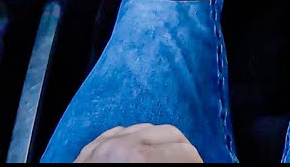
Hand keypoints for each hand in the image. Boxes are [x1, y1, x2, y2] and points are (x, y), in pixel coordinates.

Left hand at [75, 124, 202, 162]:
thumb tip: (190, 165)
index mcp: (140, 160)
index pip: (186, 153)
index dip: (197, 163)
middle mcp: (123, 145)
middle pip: (172, 134)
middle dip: (185, 151)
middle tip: (189, 165)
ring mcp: (105, 143)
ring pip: (148, 127)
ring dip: (161, 143)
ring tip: (166, 160)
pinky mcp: (91, 147)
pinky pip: (121, 131)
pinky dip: (135, 139)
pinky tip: (139, 153)